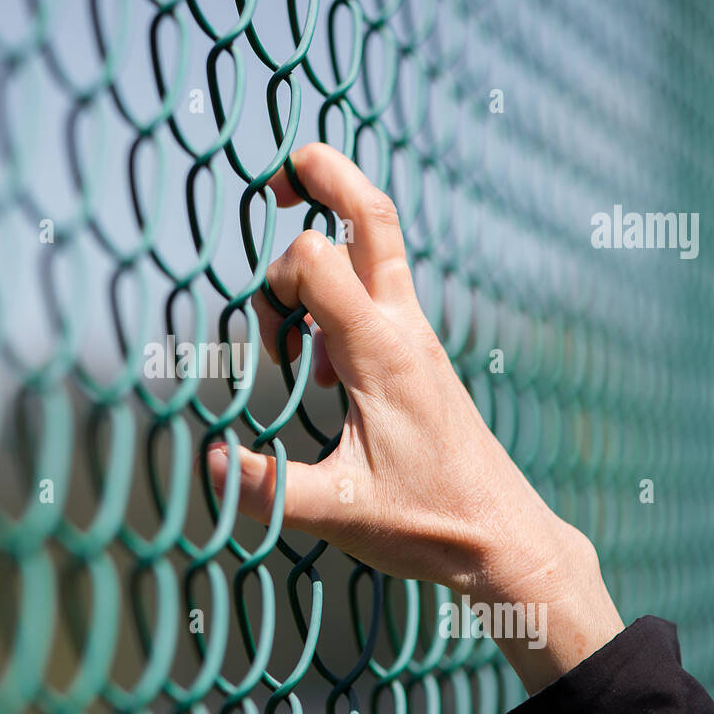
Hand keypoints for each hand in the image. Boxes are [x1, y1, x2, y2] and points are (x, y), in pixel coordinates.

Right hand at [206, 143, 623, 692]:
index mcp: (381, 352)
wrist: (503, 537)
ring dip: (326, 242)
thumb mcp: (339, 512)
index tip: (270, 351)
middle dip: (324, 175)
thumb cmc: (429, 524)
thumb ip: (269, 488)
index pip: (313, 259)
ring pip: (378, 246)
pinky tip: (321, 361)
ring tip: (287, 323)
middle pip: (371, 213)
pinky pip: (378, 289)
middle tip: (277, 176)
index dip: (272, 283)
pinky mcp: (418, 353)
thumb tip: (210, 461)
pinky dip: (338, 292)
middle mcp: (403, 328)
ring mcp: (416, 336)